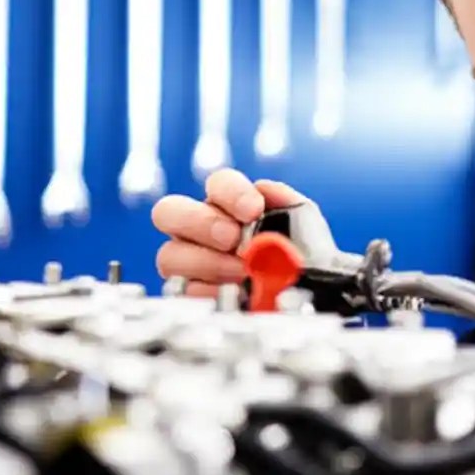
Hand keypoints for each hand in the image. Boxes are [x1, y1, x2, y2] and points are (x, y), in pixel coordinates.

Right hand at [151, 168, 305, 296]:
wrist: (305, 289)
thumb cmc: (299, 253)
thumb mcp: (303, 221)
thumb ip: (287, 200)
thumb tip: (265, 189)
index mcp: (228, 203)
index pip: (217, 182)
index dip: (231, 194)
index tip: (253, 210)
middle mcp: (199, 227)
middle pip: (169, 211)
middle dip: (201, 223)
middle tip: (233, 239)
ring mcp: (188, 261)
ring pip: (170, 254)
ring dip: (208, 262)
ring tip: (241, 272)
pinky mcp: (189, 292)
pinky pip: (184, 290)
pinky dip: (210, 291)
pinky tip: (234, 292)